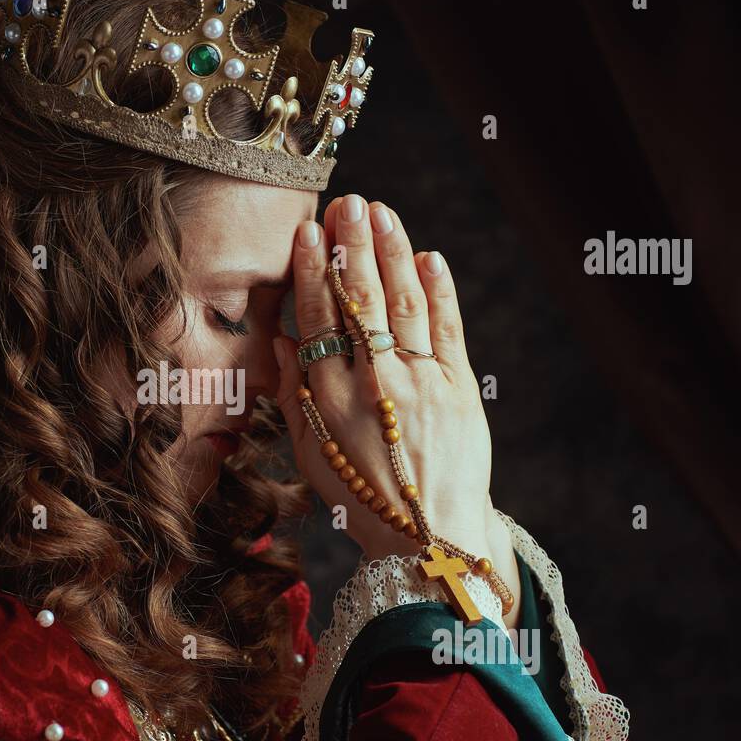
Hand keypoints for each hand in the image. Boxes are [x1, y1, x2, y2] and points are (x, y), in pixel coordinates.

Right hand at [273, 194, 516, 603]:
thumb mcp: (309, 453)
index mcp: (330, 398)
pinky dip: (439, 289)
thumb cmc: (361, 497)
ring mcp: (421, 382)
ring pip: (404, 302)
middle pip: (362, 299)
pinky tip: (428, 257)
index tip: (309, 232)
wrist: (427, 538)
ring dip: (393, 252)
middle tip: (349, 202)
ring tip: (382, 214)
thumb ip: (292, 395)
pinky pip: (446, 327)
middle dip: (354, 244)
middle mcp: (374, 382)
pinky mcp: (459, 388)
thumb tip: (281, 341)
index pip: (319, 317)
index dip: (314, 270)